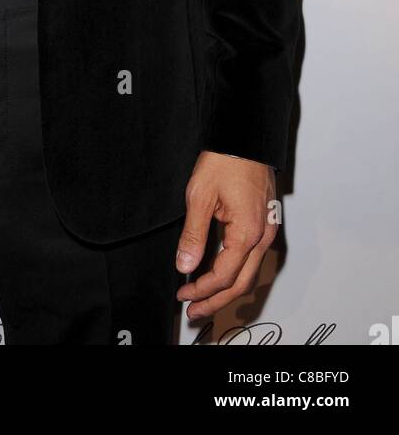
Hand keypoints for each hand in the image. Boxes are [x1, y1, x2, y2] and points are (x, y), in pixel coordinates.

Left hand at [175, 150, 277, 319]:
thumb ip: (193, 235)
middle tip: (194, 312)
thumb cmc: (226, 160)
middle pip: (242, 283)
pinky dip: (236, 274)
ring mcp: (267, 231)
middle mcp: (263, 236)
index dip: (202, 290)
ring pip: (250, 274)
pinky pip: (252, 259)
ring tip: (204, 300)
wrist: (245, 137)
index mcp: (247, 232)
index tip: (184, 294)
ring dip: (227, 291)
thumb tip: (185, 265)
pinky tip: (220, 276)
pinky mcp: (264, 224)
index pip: (224, 275)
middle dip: (216, 301)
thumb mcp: (200, 197)